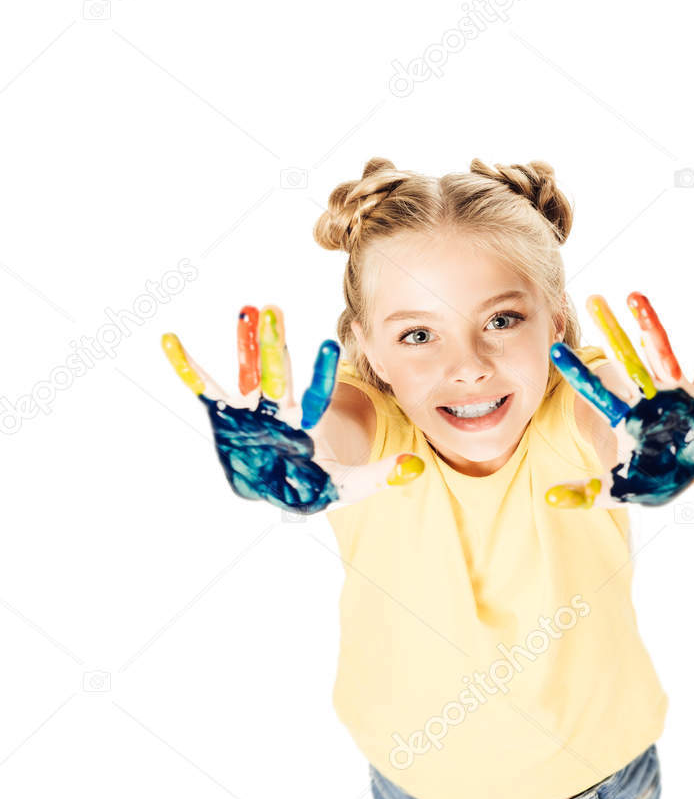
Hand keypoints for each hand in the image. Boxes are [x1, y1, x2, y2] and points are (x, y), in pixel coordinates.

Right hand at [161, 305, 422, 513]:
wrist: (287, 489)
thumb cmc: (316, 484)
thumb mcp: (350, 486)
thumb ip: (381, 475)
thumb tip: (418, 468)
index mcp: (309, 423)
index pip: (319, 394)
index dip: (324, 372)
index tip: (330, 344)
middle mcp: (280, 409)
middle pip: (279, 373)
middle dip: (275, 343)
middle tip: (273, 309)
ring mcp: (252, 409)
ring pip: (248, 370)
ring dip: (244, 343)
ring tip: (244, 310)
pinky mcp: (227, 415)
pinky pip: (204, 388)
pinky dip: (187, 367)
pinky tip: (171, 341)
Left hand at [545, 293, 693, 508]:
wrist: (688, 476)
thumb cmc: (650, 479)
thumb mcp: (616, 492)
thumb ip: (584, 494)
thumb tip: (548, 499)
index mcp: (626, 416)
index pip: (595, 391)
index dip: (577, 372)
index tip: (554, 349)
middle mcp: (648, 397)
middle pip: (626, 359)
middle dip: (612, 331)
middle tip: (594, 299)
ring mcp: (676, 391)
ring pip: (661, 353)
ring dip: (651, 326)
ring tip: (636, 298)